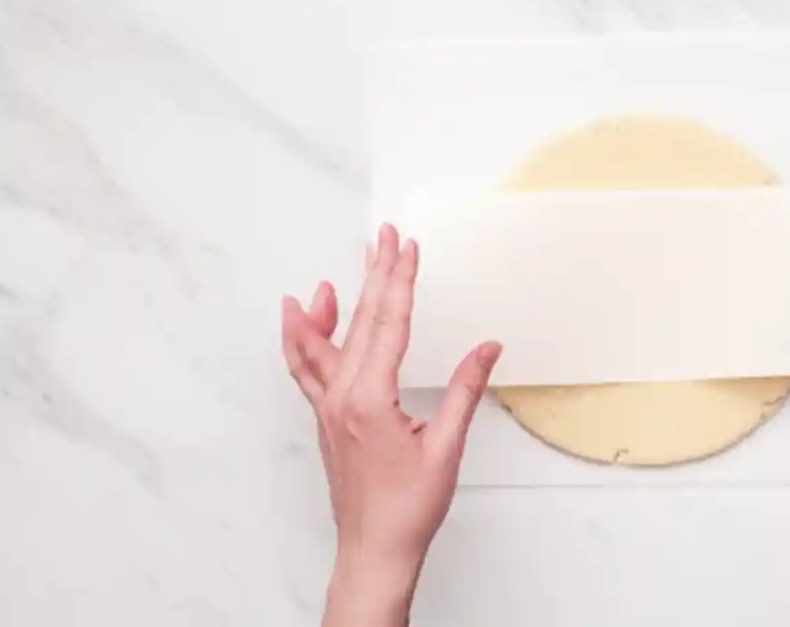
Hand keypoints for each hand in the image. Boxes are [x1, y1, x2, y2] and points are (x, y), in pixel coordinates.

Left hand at [281, 224, 501, 625]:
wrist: (374, 549)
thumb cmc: (407, 508)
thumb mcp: (447, 447)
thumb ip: (465, 391)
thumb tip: (487, 348)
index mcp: (370, 400)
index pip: (389, 324)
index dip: (400, 281)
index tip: (407, 248)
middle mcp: (340, 398)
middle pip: (359, 322)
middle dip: (374, 275)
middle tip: (384, 238)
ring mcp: (326, 407)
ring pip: (319, 342)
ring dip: (329, 305)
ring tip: (333, 275)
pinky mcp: (325, 418)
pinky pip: (305, 367)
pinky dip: (303, 338)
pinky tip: (305, 320)